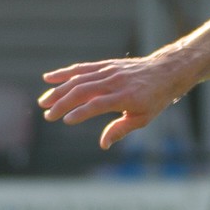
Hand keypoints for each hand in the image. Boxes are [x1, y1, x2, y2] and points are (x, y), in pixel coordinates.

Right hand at [38, 54, 193, 148]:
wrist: (166, 71)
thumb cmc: (156, 99)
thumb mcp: (144, 118)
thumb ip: (121, 129)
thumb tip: (103, 144)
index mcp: (126, 97)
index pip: (97, 104)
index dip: (80, 112)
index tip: (65, 120)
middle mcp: (115, 82)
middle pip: (83, 91)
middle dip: (62, 103)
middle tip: (48, 115)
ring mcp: (109, 71)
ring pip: (78, 79)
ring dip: (58, 90)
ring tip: (43, 103)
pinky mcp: (105, 65)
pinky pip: (82, 68)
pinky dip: (64, 73)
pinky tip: (48, 78)